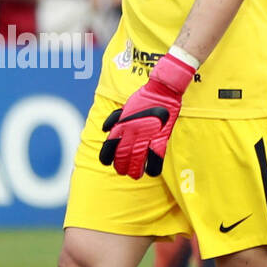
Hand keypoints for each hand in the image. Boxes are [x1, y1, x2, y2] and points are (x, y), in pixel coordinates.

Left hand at [99, 52, 195, 179]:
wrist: (161, 90)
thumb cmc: (143, 98)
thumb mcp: (124, 107)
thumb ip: (114, 119)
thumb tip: (105, 129)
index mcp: (121, 126)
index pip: (108, 147)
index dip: (107, 158)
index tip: (109, 163)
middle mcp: (131, 133)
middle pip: (122, 158)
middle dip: (121, 168)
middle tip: (124, 172)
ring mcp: (146, 136)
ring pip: (137, 161)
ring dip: (135, 171)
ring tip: (135, 175)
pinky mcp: (160, 138)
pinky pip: (156, 158)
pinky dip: (153, 168)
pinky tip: (151, 171)